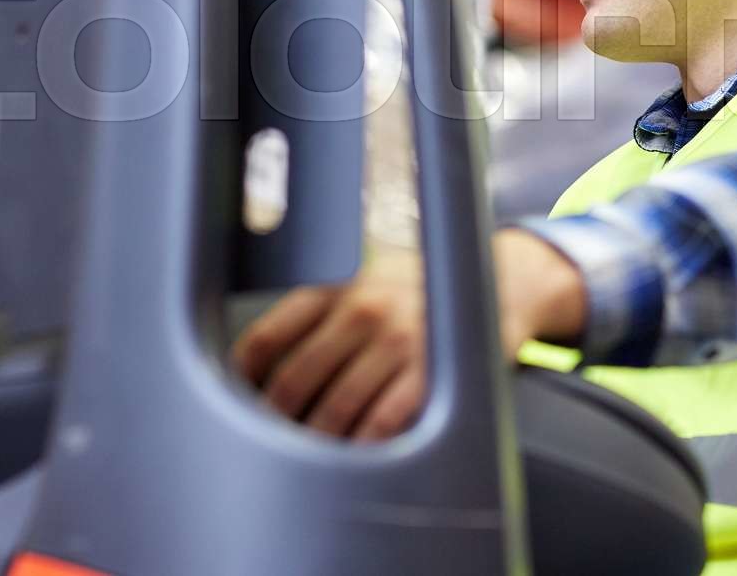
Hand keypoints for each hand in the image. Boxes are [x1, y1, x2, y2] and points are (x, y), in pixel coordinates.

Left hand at [232, 229, 586, 440]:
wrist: (501, 280)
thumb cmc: (420, 288)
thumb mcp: (364, 277)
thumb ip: (317, 310)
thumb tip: (259, 369)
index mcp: (336, 285)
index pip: (265, 338)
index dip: (240, 380)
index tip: (235, 405)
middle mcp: (363, 308)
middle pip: (292, 381)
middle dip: (273, 423)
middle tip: (268, 444)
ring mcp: (398, 341)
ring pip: (334, 410)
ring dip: (314, 444)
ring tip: (305, 460)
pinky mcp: (432, 372)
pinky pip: (382, 424)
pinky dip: (361, 448)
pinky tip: (352, 458)